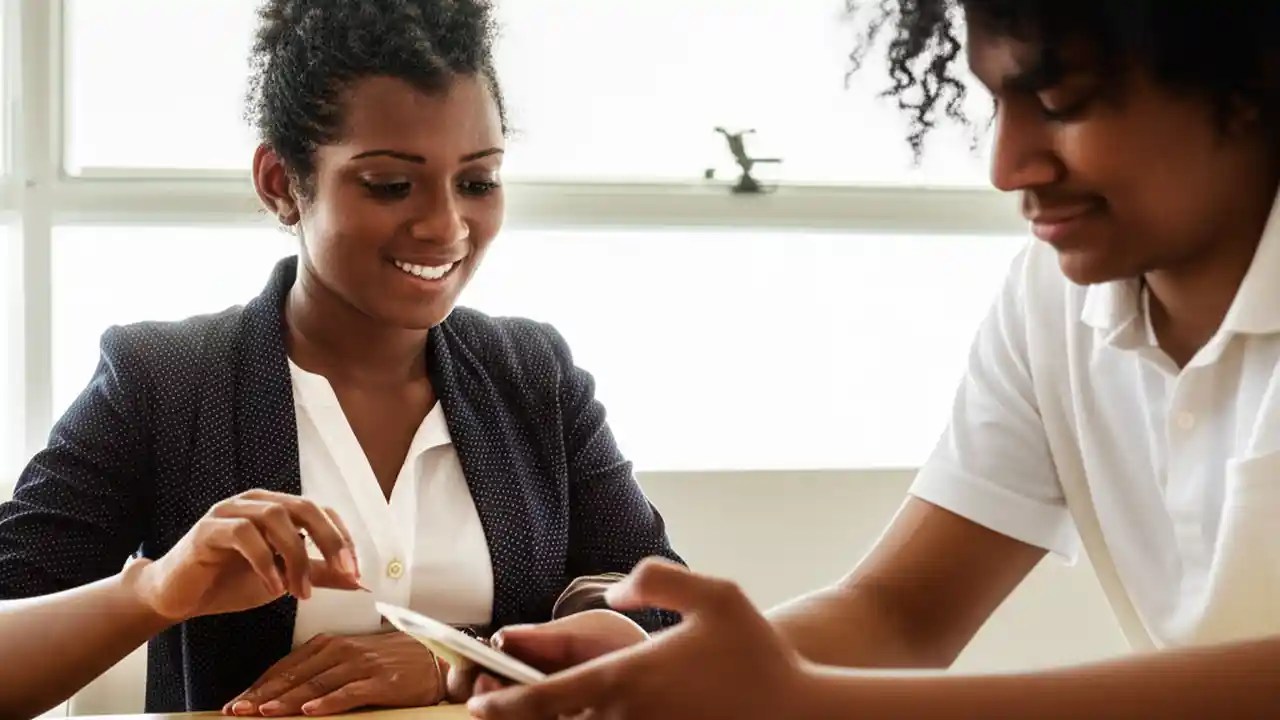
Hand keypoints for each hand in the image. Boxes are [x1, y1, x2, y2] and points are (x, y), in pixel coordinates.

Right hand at [134, 489, 361, 622]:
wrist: (179, 597)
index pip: (321, 511)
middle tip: (342, 573)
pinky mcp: (208, 528)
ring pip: (276, 517)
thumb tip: (359, 581)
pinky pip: (243, 533)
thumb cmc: (231, 582)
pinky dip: (264, 560)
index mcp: (278, 508)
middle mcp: (257, 502)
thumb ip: (319, 575)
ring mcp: (231, 511)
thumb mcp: (285, 579)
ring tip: (298, 591)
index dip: (342, 538)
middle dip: (330, 540)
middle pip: (304, 507)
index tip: (355, 571)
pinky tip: (272, 586)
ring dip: (296, 556)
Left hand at [224, 631, 443, 716]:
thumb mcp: (351, 658)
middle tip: (237, 710)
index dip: (259, 685)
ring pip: (316, 684)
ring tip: (264, 713)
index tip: (236, 702)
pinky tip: (311, 711)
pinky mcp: (380, 681)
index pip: (286, 665)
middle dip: (262, 695)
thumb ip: (321, 668)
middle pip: (294, 675)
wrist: (434, 659)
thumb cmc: (390, 660)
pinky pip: (349, 693)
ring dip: (287, 700)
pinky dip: (328, 702)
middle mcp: (341, 651)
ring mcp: (360, 665)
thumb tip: (286, 690)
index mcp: (330, 644)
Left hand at [467, 558, 808, 719]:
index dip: (505, 704)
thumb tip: (615, 589)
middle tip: (490, 708)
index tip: (478, 703)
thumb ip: (657, 577)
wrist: (801, 714)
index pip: (546, 699)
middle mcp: (627, 719)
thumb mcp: (715, 592)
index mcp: (628, 678)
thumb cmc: (758, 653)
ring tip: (535, 715)